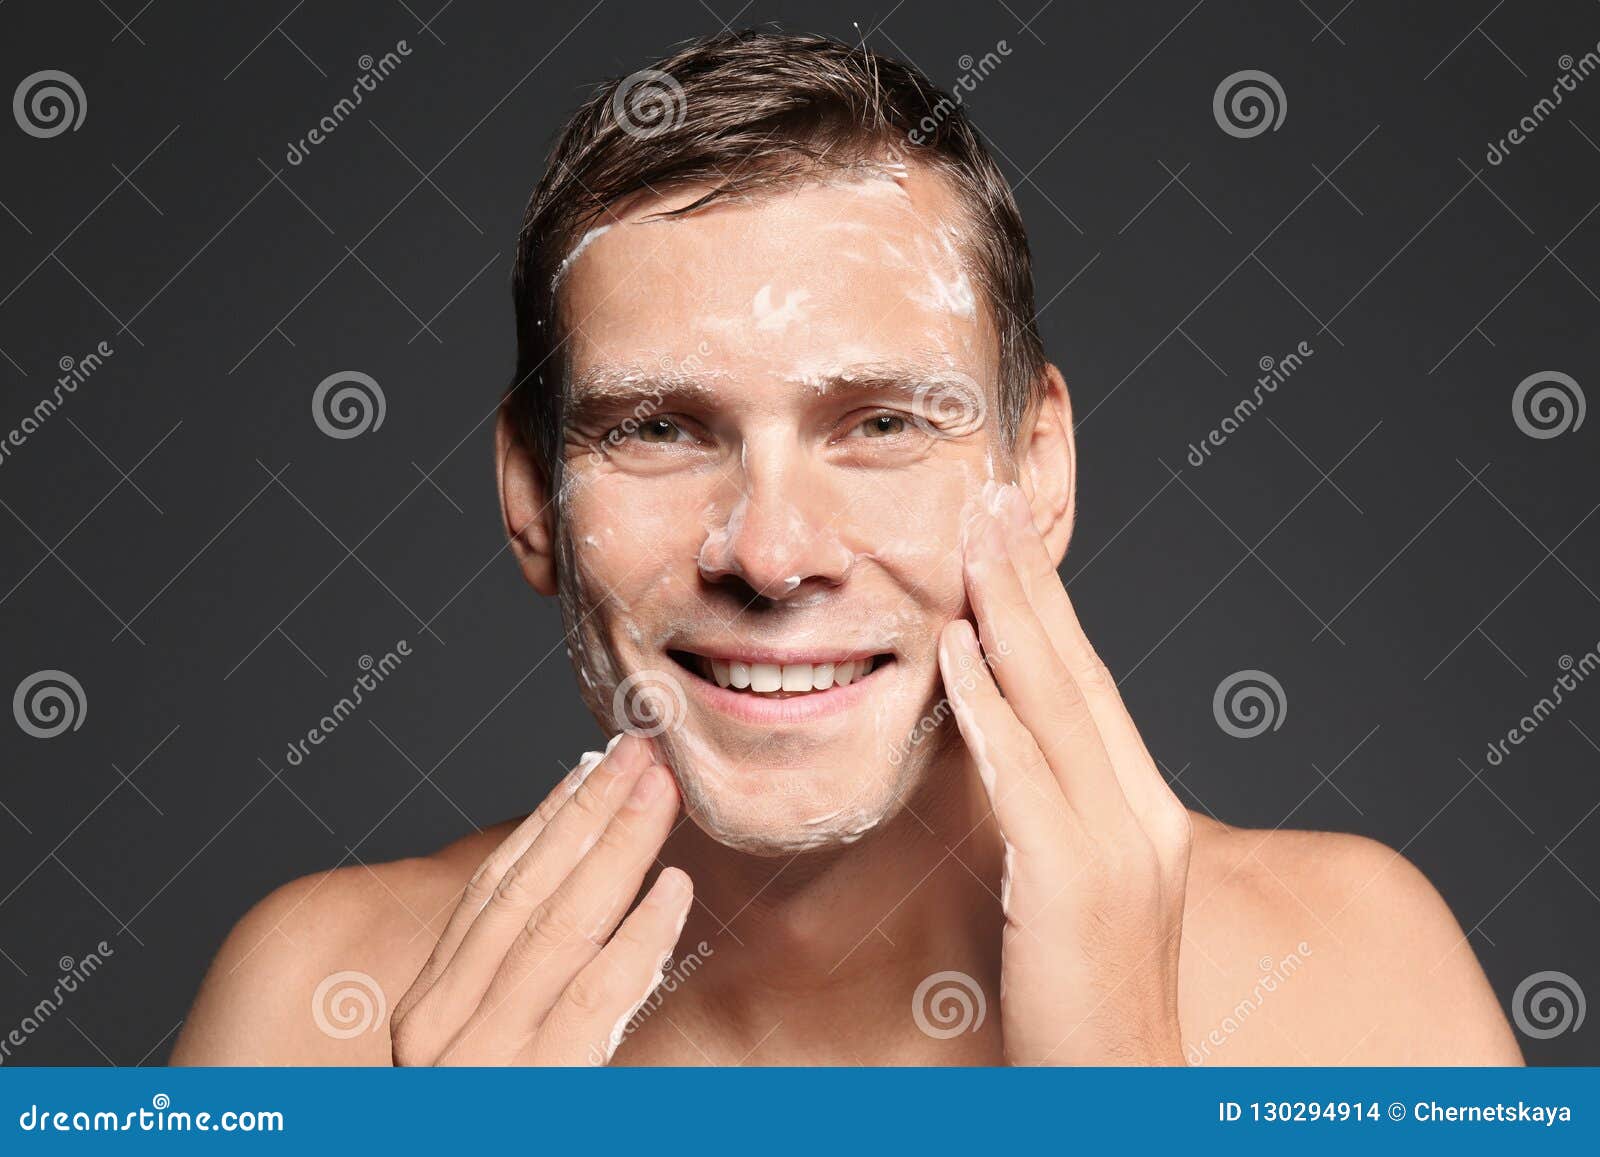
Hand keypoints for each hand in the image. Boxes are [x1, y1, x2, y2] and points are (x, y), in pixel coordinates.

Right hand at [390, 733, 691, 1064]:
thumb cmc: (496, 1130)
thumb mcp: (483, 1054)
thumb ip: (510, 990)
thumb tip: (580, 891)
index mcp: (426, 1009)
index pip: (491, 891)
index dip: (545, 822)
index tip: (591, 768)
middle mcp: (440, 1027)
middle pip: (526, 892)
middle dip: (588, 813)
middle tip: (639, 753)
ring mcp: (482, 1059)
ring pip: (561, 926)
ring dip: (620, 848)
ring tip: (662, 793)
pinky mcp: (537, 1086)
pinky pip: (597, 994)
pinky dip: (639, 935)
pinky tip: (674, 889)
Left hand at [937, 481, 1192, 1065]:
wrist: (1124, 1098)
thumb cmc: (1084, 1005)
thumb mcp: (1076, 896)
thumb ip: (1051, 818)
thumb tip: (1002, 752)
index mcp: (1146, 813)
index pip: (1090, 686)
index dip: (1048, 608)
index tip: (1009, 540)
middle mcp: (1142, 815)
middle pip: (1078, 672)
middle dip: (1029, 580)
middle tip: (989, 499)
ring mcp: (1116, 846)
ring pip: (1055, 704)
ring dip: (1007, 613)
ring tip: (969, 539)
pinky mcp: (1073, 884)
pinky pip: (1024, 775)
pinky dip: (990, 706)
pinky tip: (956, 650)